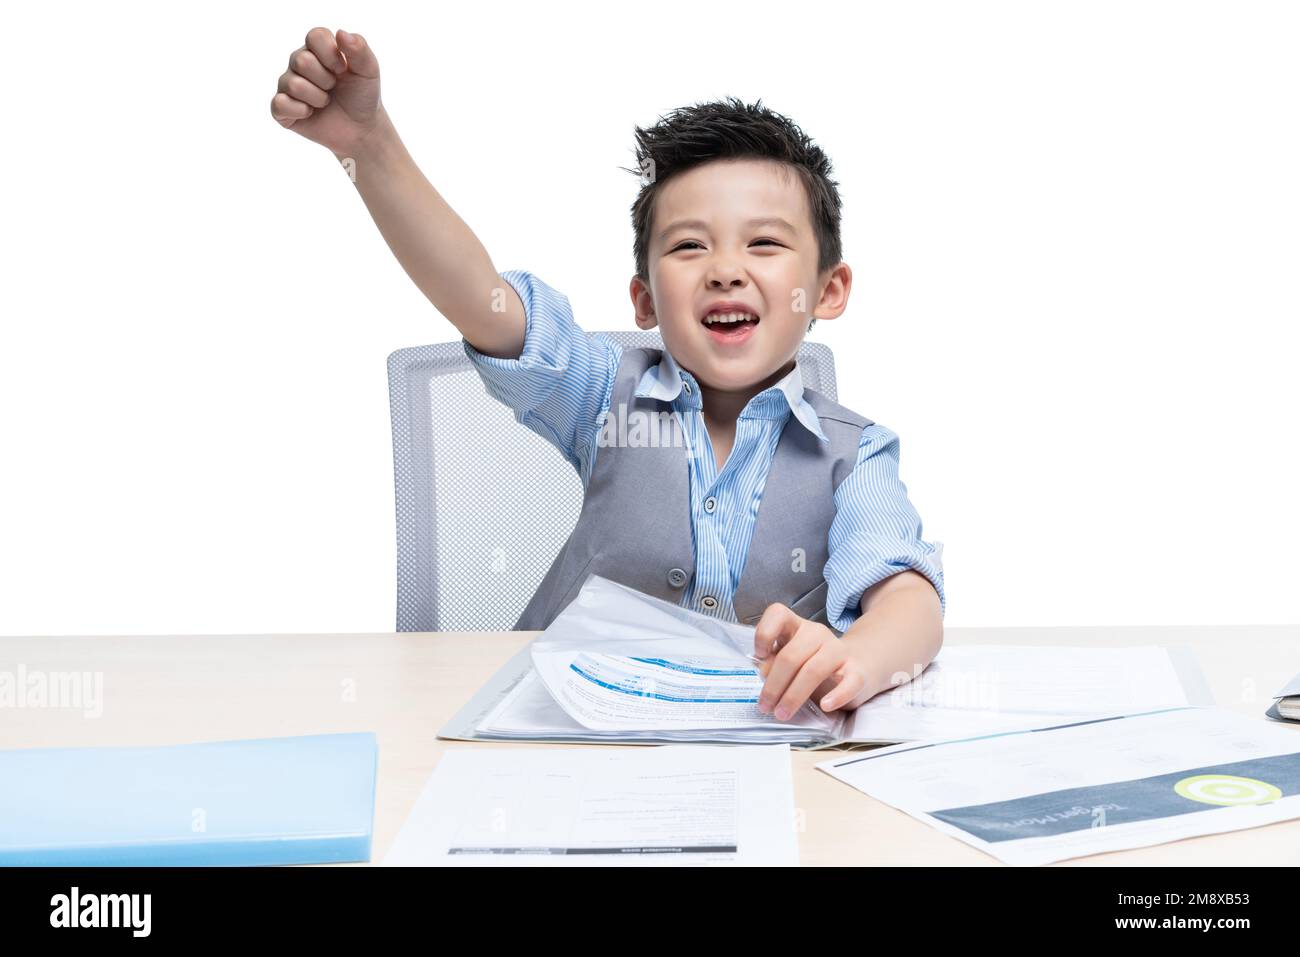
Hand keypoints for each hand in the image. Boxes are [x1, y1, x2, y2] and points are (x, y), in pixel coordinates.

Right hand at [270, 27, 384, 156]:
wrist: (361, 129)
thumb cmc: (362, 96)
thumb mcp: (369, 70)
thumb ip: (360, 49)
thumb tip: (341, 33)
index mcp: (317, 48)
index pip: (314, 36)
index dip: (331, 55)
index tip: (343, 70)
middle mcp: (298, 62)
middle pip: (301, 60)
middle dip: (326, 80)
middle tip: (334, 88)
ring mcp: (287, 84)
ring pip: (294, 85)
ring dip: (318, 98)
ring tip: (326, 101)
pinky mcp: (281, 108)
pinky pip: (280, 104)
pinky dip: (301, 112)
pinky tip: (311, 113)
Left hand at [753, 603, 872, 719]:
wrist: (859, 665)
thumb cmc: (815, 663)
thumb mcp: (791, 660)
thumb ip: (775, 662)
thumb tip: (765, 670)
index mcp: (796, 626)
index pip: (778, 614)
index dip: (764, 632)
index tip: (758, 655)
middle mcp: (817, 634)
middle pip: (791, 655)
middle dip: (774, 685)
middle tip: (765, 706)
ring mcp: (839, 650)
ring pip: (813, 670)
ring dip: (794, 696)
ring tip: (782, 713)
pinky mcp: (857, 670)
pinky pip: (849, 682)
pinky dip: (836, 695)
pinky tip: (825, 705)